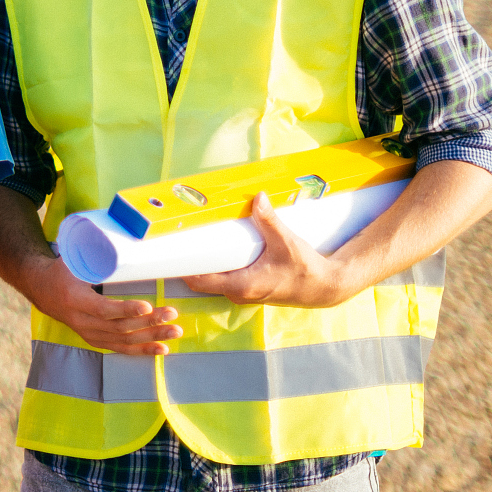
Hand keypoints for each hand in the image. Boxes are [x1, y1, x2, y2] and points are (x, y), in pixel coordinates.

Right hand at [24, 255, 180, 355]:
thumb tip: (124, 247)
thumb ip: (94, 257)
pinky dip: (143, 350)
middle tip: (171, 314)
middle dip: (149, 322)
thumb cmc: (61, 270)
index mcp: (75, 300)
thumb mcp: (72, 261)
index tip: (147, 306)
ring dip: (152, 337)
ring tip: (174, 330)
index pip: (103, 309)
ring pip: (124, 341)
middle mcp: (82, 322)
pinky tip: (162, 349)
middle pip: (119, 327)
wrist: (41, 289)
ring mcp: (89, 334)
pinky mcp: (95, 340)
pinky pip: (121, 349)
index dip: (126, 310)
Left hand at [184, 192, 350, 307]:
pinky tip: (216, 249)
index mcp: (242, 285)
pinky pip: (225, 278)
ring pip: (213, 279)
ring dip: (204, 264)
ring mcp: (244, 293)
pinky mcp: (250, 289)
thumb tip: (258, 198)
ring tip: (193, 240)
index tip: (167, 252)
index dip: (181, 267)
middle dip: (189, 261)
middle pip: (202, 279)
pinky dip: (217, 266)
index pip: (200, 280)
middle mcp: (239, 293)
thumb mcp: (287, 242)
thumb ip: (269, 220)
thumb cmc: (306, 269)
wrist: (325, 288)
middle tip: (178, 237)